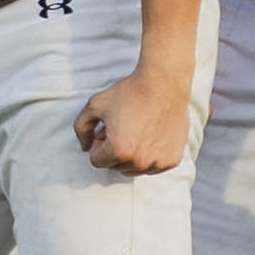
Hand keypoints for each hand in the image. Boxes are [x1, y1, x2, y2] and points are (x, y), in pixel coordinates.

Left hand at [75, 62, 191, 173]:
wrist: (164, 84)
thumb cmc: (129, 93)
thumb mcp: (95, 105)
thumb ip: (81, 128)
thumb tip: (84, 147)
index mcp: (118, 151)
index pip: (96, 161)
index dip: (98, 143)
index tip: (106, 129)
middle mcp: (139, 161)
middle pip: (115, 167)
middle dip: (113, 150)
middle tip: (121, 129)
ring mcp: (158, 162)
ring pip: (134, 170)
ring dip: (131, 156)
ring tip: (135, 132)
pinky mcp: (173, 160)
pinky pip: (153, 167)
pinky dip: (149, 156)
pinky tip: (151, 135)